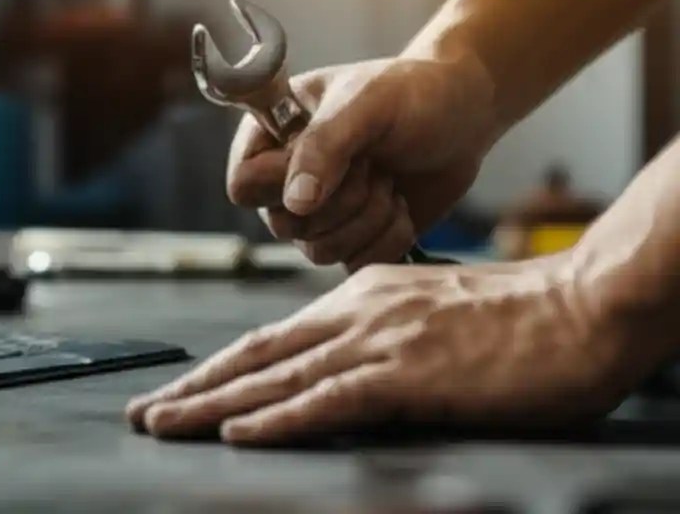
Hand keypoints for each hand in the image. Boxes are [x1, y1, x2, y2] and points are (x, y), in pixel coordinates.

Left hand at [125, 256, 665, 444]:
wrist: (584, 307)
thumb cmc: (521, 319)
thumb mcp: (433, 316)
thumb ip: (384, 336)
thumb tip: (348, 369)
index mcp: (362, 297)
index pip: (273, 338)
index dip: (221, 367)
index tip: (183, 389)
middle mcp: (357, 313)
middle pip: (257, 356)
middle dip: (195, 387)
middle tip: (146, 412)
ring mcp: (380, 342)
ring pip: (277, 378)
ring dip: (213, 405)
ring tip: (164, 425)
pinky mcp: (409, 374)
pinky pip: (328, 400)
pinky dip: (278, 419)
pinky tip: (237, 433)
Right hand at [228, 57, 494, 270]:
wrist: (465, 115)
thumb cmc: (412, 94)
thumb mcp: (366, 104)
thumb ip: (324, 147)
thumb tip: (294, 203)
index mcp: (272, 135)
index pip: (244, 184)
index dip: (283, 182)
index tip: (335, 158)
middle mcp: (287, 179)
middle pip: (284, 225)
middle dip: (342, 201)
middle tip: (374, 165)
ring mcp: (319, 213)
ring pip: (320, 251)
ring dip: (368, 219)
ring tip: (390, 182)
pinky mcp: (354, 238)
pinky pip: (354, 264)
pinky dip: (388, 239)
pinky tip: (402, 206)